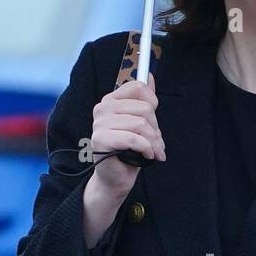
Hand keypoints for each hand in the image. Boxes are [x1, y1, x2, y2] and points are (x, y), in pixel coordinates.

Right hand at [89, 73, 166, 200]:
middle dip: (156, 129)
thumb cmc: (128, 151)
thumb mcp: (140, 123)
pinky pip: (134, 139)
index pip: (138, 87)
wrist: (116, 178)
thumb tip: (149, 77)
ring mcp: (100, 124)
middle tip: (156, 143)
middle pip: (145, 108)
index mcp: (111, 101)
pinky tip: (147, 155)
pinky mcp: (101, 139)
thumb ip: (144, 101)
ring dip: (154, 142)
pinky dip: (146, 148)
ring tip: (154, 152)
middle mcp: (102, 109)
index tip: (153, 121)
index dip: (153, 104)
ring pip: (141, 124)